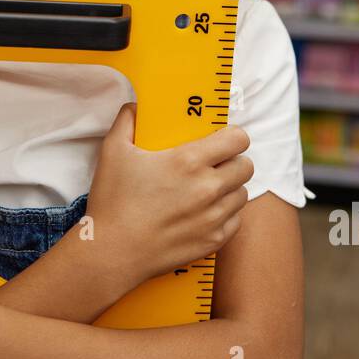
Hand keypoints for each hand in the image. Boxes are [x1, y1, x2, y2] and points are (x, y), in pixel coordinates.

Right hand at [85, 103, 252, 285]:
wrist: (112, 252)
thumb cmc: (112, 201)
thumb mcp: (112, 151)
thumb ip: (127, 120)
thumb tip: (136, 107)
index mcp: (188, 161)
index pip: (238, 140)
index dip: (233, 136)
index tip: (221, 140)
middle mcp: (208, 188)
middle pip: (246, 166)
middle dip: (233, 161)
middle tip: (215, 165)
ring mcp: (213, 217)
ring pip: (242, 194)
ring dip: (230, 189)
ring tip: (209, 190)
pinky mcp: (212, 241)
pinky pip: (235, 221)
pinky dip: (225, 215)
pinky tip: (206, 213)